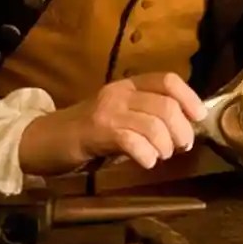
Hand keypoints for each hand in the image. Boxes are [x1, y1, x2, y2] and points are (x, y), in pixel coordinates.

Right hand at [18, 72, 207, 174]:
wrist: (44, 139)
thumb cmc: (87, 131)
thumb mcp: (119, 114)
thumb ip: (147, 115)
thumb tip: (185, 126)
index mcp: (128, 85)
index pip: (167, 80)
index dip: (189, 97)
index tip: (198, 117)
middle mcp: (119, 93)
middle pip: (166, 106)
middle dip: (181, 131)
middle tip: (180, 147)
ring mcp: (107, 112)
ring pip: (154, 125)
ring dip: (165, 146)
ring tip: (160, 156)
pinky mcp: (96, 132)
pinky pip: (133, 141)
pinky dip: (146, 155)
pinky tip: (146, 162)